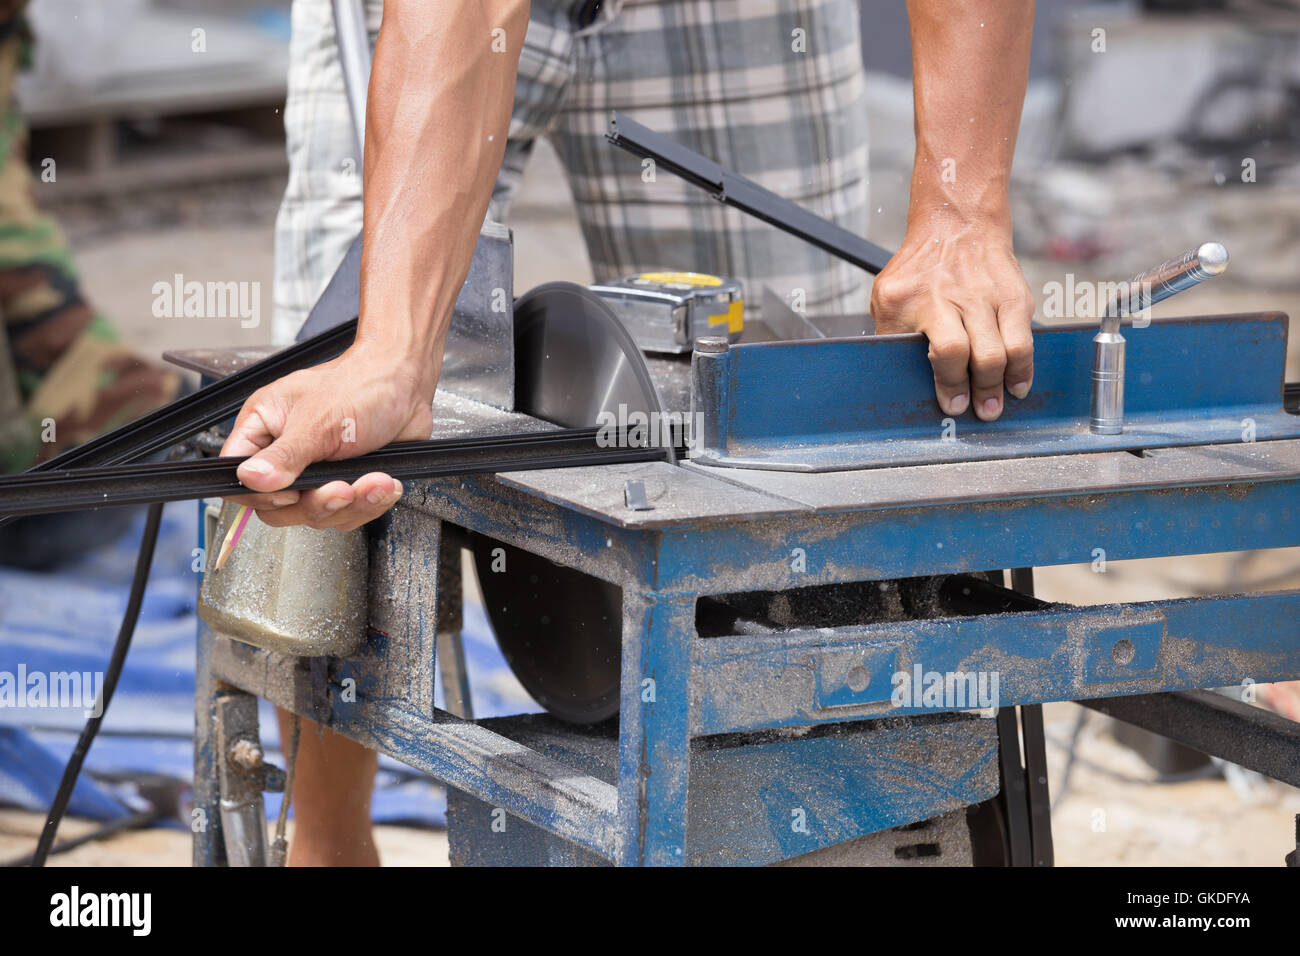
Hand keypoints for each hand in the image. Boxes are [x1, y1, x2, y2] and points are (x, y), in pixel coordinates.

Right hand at [220, 343, 435, 530]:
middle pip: (279, 506)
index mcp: (265, 427)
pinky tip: (383, 484)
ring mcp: (317, 470)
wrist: (407, 382)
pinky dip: (370, 503)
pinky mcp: (346, 481)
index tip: (292, 492)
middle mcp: (286, 452)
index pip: (238, 475)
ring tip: (374, 480)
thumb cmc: (361, 383)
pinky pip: (348, 512)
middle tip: (342, 488)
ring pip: (317, 513)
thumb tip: (251, 478)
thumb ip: (285, 455)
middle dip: (317, 503)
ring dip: (351, 504)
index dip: (262, 494)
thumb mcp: (318, 420)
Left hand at [870, 219, 1034, 420]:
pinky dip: (1023, 367)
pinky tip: (1017, 384)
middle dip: (977, 390)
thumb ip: (891, 334)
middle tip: (978, 411)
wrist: (956, 225)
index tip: (951, 405)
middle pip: (971, 353)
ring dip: (1002, 383)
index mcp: (911, 299)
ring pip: (1004, 350)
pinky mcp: (1014, 297)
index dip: (948, 383)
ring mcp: (986, 296)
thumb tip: (896, 380)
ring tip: (999, 403)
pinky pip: (1024, 339)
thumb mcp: (888, 297)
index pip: (941, 349)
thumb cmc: (918, 270)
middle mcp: (950, 297)